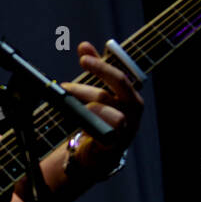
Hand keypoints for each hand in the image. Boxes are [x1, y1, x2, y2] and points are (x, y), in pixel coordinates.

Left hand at [59, 40, 144, 175]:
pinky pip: (104, 127)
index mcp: (132, 95)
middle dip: (96, 71)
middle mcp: (134, 108)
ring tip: (66, 94)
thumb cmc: (100, 120)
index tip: (83, 54)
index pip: (119, 72)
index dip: (102, 62)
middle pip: (119, 82)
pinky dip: (88, 118)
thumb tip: (84, 46)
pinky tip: (74, 114)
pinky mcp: (116, 143)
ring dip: (83, 96)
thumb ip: (95, 69)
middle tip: (72, 68)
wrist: (99, 155)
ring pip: (106, 103)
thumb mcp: (97, 92)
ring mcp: (128, 126)